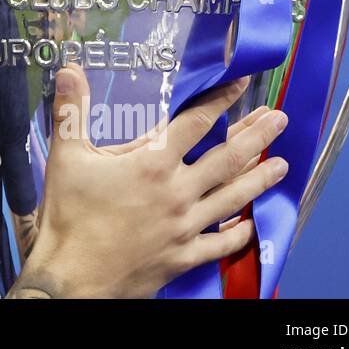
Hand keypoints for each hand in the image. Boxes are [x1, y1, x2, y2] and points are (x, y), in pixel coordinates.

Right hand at [9, 64, 287, 298]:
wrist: (73, 279)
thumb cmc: (69, 217)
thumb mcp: (66, 157)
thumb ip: (70, 111)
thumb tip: (69, 70)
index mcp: (151, 164)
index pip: (195, 123)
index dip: (220, 100)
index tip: (242, 84)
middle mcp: (177, 192)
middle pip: (226, 158)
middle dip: (256, 136)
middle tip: (279, 120)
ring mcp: (184, 227)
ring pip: (232, 198)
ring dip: (259, 179)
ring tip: (282, 165)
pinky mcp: (183, 256)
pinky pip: (220, 243)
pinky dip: (238, 233)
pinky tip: (249, 224)